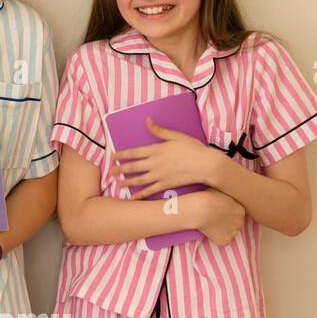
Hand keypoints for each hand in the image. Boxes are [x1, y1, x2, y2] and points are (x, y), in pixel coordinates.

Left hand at [111, 116, 227, 198]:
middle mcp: (155, 163)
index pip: (134, 152)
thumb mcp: (176, 136)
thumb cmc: (193, 148)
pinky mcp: (166, 184)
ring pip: (139, 179)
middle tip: (110, 171)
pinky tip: (133, 197)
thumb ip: (159, 130)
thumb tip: (147, 120)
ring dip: (127, 181)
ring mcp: (160, 175)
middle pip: (133, 167)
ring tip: (118, 183)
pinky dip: (141, 194)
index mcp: (156, 150)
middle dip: (120, 169)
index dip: (121, 155)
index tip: (112, 156)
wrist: (206, 164)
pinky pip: (150, 190)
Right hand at [184, 188, 245, 245]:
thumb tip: (223, 200)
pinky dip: (216, 238)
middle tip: (214, 219)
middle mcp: (241, 222)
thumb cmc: (207, 198)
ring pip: (229, 233)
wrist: (199, 209)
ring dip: (222, 231)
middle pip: (235, 224)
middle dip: (227, 223)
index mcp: (241, 210)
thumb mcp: (221, 192)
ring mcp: (234, 232)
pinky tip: (208, 231)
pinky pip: (222, 241)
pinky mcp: (226, 241)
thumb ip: (226, 199)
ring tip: (210, 225)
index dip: (227, 213)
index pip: (237, 214)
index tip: (218, 212)